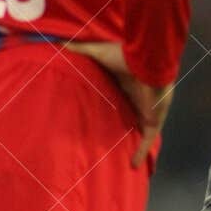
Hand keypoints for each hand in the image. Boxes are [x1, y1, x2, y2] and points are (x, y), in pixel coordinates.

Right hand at [66, 41, 173, 166]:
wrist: (149, 62)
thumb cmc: (125, 57)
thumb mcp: (97, 53)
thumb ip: (79, 51)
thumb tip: (57, 45)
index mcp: (125, 84)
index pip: (116, 98)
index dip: (108, 106)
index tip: (95, 116)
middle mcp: (136, 99)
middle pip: (127, 116)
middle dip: (119, 126)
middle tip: (102, 140)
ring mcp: (146, 111)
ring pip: (137, 130)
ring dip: (130, 141)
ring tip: (116, 157)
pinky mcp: (153, 120)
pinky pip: (147, 140)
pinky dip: (141, 151)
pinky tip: (133, 165)